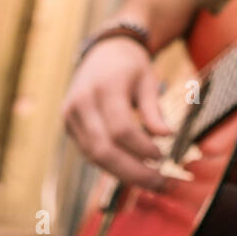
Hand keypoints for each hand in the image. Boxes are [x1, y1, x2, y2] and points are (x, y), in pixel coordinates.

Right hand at [62, 37, 173, 190]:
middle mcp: (81, 103)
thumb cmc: (131, 66)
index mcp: (104, 87)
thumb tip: (167, 136)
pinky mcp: (69, 126)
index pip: (120, 127)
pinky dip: (112, 165)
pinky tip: (133, 172)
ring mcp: (70, 115)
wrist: (103, 51)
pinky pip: (90, 152)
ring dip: (123, 174)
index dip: (141, 147)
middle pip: (103, 149)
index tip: (163, 157)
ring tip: (151, 183)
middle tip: (161, 184)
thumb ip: (154, 109)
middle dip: (133, 172)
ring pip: (94, 156)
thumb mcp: (148, 80)